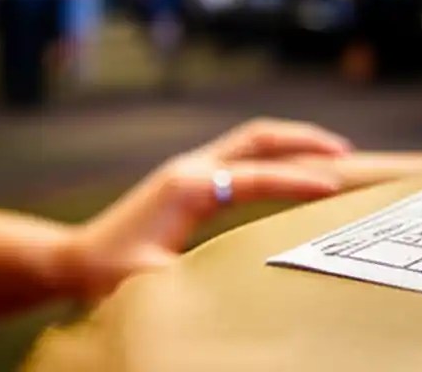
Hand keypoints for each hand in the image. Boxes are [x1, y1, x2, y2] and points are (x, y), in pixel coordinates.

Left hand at [65, 119, 351, 297]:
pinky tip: (295, 167)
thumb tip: (241, 284)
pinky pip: (244, 152)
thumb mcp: (153, 279)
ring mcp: (191, 166)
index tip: (333, 187)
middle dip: (306, 141)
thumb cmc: (110, 272)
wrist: (75, 258)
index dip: (296, 181)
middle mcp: (192, 168)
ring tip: (335, 153)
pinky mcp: (190, 175)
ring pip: (253, 138)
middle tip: (347, 153)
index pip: (256, 177)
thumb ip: (195, 277)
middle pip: (260, 138)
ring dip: (294, 140)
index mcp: (189, 188)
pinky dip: (276, 152)